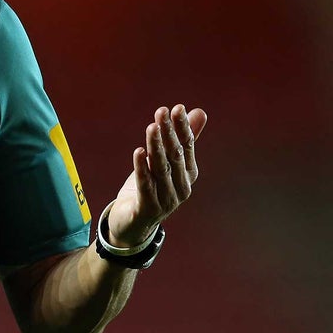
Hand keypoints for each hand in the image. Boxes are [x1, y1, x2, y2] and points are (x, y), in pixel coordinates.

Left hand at [107, 104, 205, 247]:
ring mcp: (166, 200)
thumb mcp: (166, 162)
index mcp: (188, 174)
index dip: (183, 128)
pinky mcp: (148, 208)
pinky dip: (142, 168)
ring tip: (152, 127)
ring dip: (156, 146)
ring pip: (161, 169)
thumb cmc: (151, 188)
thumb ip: (183, 139)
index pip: (187, 147)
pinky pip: (145, 185)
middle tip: (161, 112)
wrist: (133, 223)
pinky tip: (138, 152)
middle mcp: (181, 187)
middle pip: (175, 156)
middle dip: (169, 133)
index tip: (177, 108)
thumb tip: (198, 112)